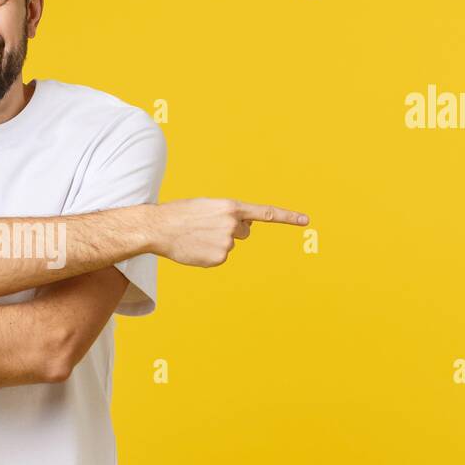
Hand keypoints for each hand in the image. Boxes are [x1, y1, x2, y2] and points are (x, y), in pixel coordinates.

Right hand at [154, 198, 309, 266]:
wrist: (159, 228)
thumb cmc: (181, 214)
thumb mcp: (208, 206)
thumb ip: (229, 214)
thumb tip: (245, 228)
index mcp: (231, 207)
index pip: (266, 213)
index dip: (287, 217)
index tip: (305, 220)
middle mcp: (233, 225)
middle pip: (244, 232)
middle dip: (232, 231)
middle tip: (208, 228)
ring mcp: (226, 243)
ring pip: (230, 245)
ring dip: (216, 242)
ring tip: (196, 236)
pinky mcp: (218, 258)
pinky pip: (220, 257)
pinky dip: (209, 254)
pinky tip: (195, 248)